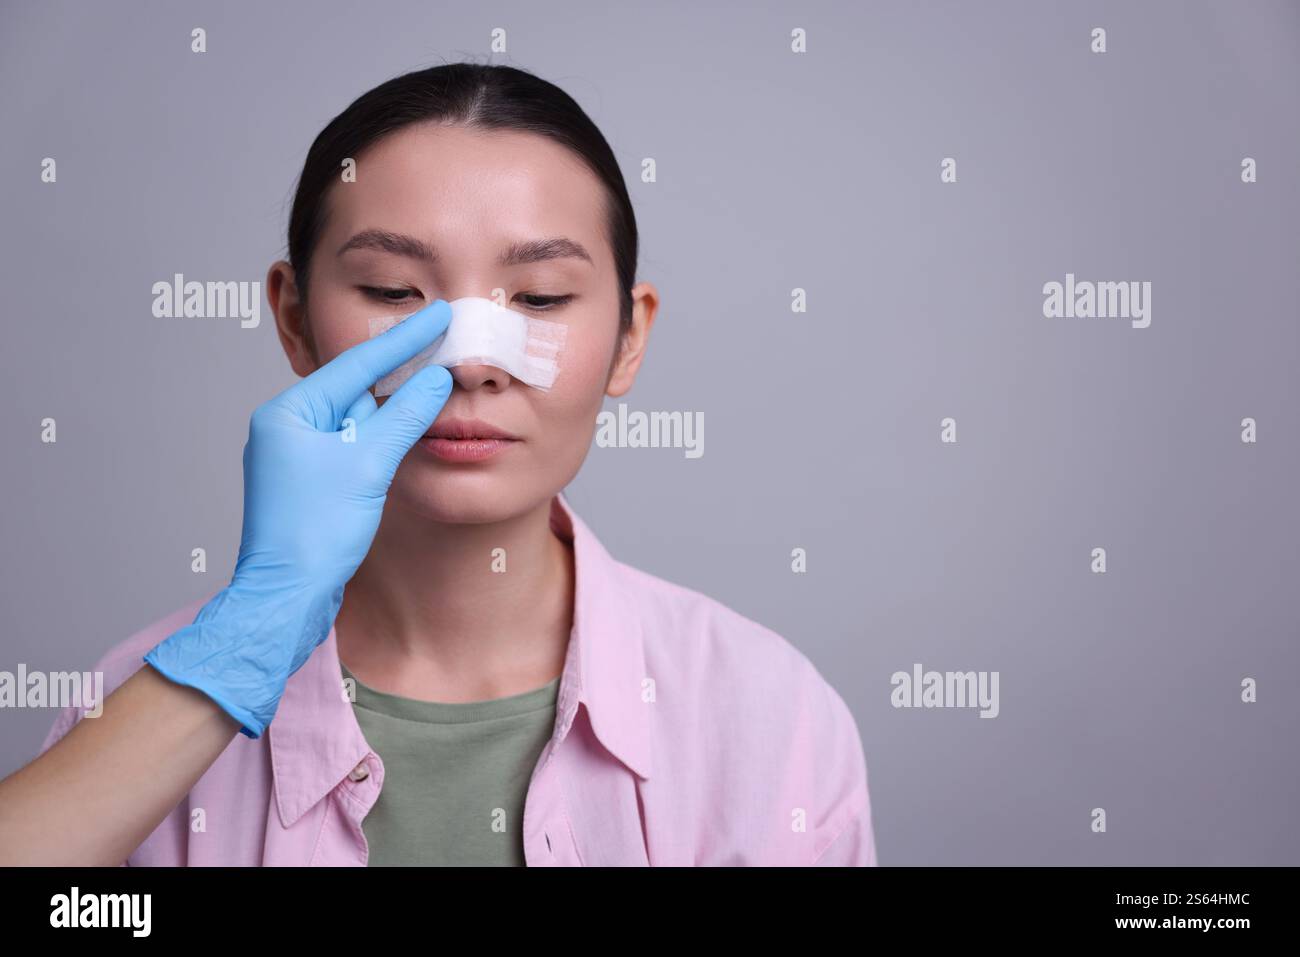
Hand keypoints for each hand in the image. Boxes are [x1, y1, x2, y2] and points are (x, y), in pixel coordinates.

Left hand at [144, 300, 453, 736]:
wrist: (286, 599)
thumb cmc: (313, 535)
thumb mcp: (368, 467)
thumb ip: (404, 417)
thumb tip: (435, 380)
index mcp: (288, 414)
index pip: (357, 365)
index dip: (403, 340)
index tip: (437, 315)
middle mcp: (286, 428)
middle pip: (356, 388)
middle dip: (400, 370)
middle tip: (442, 339)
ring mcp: (297, 457)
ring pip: (358, 419)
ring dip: (394, 410)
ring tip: (435, 381)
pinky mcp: (312, 483)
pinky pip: (354, 447)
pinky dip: (382, 440)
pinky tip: (409, 432)